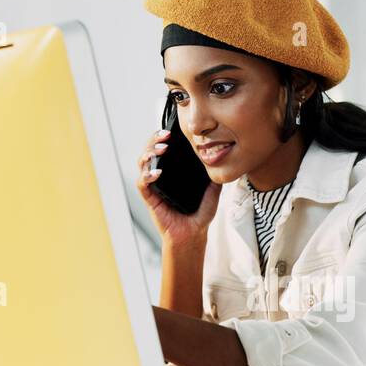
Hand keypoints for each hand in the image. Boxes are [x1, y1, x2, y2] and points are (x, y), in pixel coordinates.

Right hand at [136, 129, 221, 248]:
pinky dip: (147, 176)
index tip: (172, 131)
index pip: (163, 149)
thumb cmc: (200, 214)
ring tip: (161, 149)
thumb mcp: (212, 191)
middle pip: (150, 151)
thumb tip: (223, 161)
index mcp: (172, 171)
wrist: (193, 234)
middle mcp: (160, 176)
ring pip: (142, 164)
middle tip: (165, 135)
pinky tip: (157, 172)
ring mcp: (154, 186)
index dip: (163, 137)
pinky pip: (142, 184)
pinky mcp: (150, 199)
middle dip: (154, 140)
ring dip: (149, 153)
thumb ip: (215, 176)